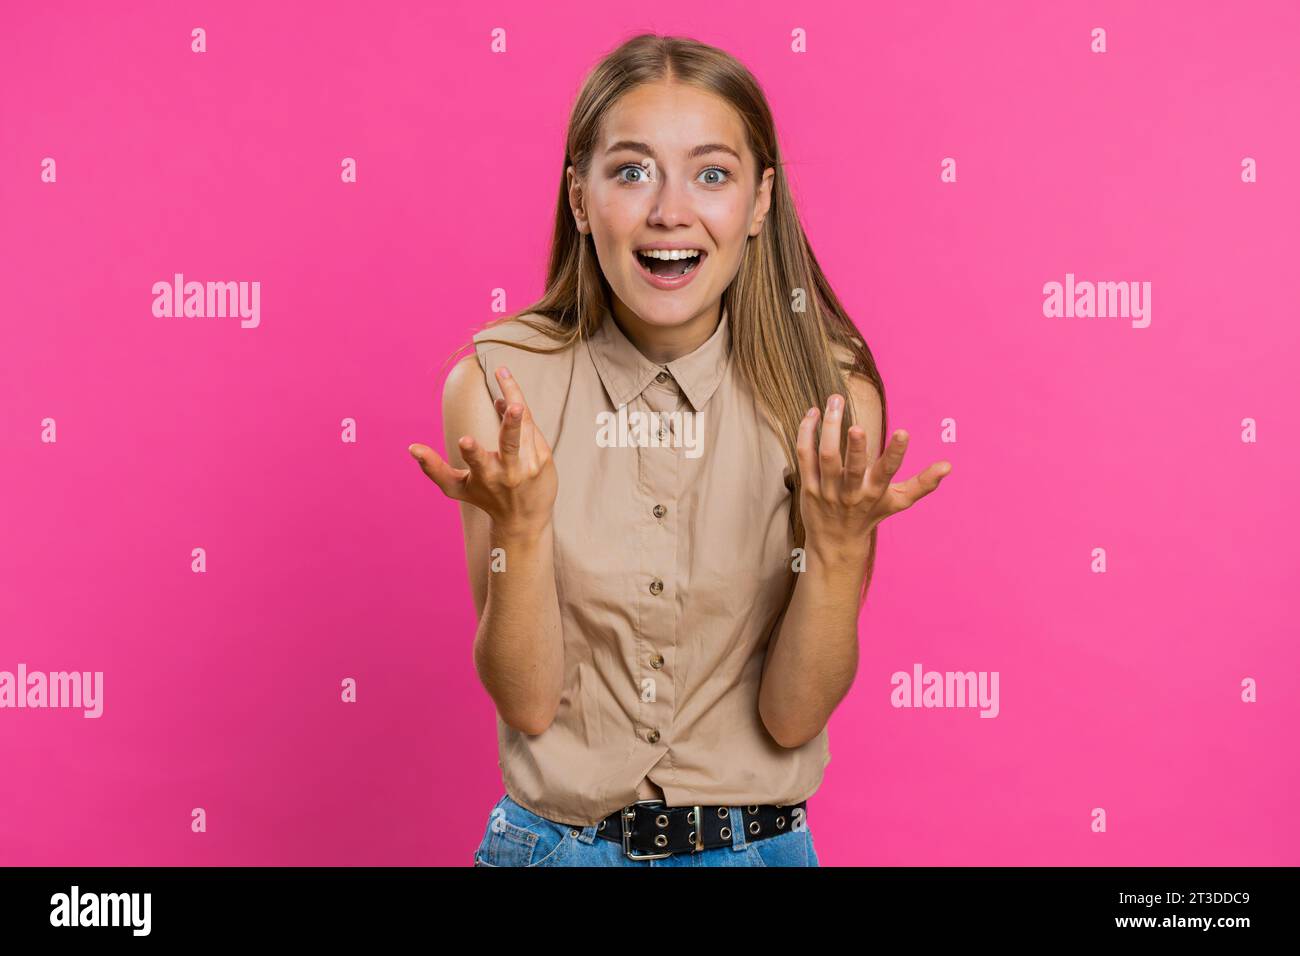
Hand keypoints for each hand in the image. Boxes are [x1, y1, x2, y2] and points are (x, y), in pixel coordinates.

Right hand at [408, 365, 557, 537]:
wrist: (526, 518)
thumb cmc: (485, 498)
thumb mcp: (457, 489)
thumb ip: (434, 469)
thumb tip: (411, 448)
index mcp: (486, 476)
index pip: (477, 461)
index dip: (471, 451)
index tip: (465, 440)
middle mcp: (510, 470)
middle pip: (512, 442)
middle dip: (511, 424)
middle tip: (516, 407)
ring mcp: (530, 463)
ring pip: (524, 424)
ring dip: (514, 398)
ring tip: (502, 373)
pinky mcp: (545, 458)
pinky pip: (530, 426)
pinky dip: (518, 413)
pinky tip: (509, 401)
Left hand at [796, 393, 949, 555]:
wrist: (835, 543)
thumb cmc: (870, 516)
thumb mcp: (897, 502)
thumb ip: (922, 484)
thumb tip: (948, 466)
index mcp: (875, 492)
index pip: (887, 471)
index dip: (896, 453)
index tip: (903, 432)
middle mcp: (851, 492)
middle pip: (852, 467)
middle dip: (856, 447)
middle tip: (857, 425)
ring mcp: (827, 489)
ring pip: (826, 456)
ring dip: (828, 428)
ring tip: (835, 401)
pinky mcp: (807, 486)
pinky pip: (804, 456)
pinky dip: (806, 433)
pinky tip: (813, 414)